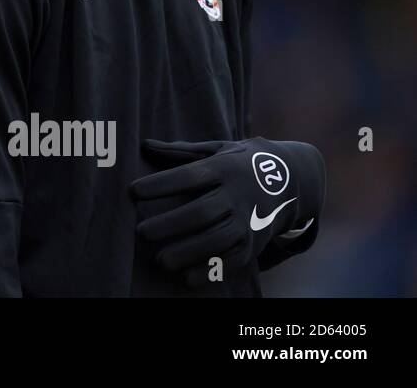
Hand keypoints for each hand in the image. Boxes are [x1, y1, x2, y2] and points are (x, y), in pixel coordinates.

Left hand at [131, 137, 324, 287]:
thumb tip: (144, 144)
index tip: (133, 190)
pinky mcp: (255, 243)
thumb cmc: (237, 162)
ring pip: (218, 240)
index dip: (161, 184)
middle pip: (202, 212)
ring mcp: (249, 221)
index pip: (189, 176)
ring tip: (159, 260)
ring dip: (188, 252)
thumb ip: (179, 151)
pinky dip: (212, 271)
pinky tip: (188, 278)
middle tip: (141, 232)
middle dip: (171, 224)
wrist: (289, 178)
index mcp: (223, 168)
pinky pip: (234, 260)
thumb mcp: (214, 149)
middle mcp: (238, 196)